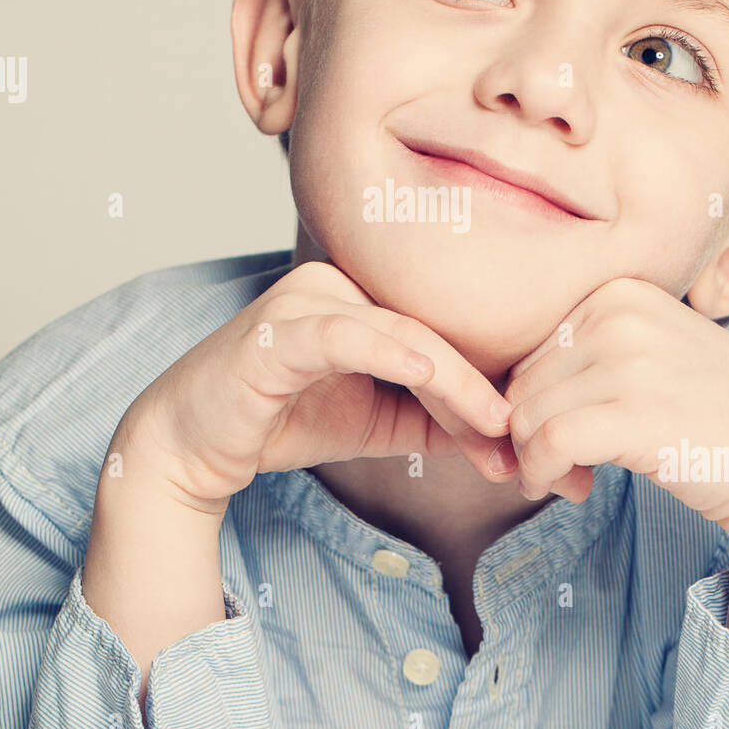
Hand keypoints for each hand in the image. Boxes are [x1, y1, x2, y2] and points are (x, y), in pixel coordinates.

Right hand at [114, 259, 515, 511]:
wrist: (192, 446)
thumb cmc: (281, 419)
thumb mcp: (379, 420)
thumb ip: (436, 417)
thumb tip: (509, 435)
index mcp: (361, 291)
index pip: (445, 331)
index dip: (494, 381)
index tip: (536, 436)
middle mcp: (336, 281)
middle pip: (434, 330)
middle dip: (487, 390)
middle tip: (532, 442)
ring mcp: (304, 300)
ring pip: (404, 332)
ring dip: (458, 384)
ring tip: (500, 426)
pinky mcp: (277, 330)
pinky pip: (349, 335)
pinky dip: (396, 356)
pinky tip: (437, 381)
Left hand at [502, 276, 728, 535]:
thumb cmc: (718, 415)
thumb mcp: (651, 359)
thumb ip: (584, 360)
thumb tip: (499, 400)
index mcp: (620, 290)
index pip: (528, 348)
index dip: (530, 400)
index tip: (559, 438)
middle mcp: (620, 312)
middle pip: (518, 383)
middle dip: (527, 434)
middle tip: (562, 469)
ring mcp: (629, 360)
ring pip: (523, 415)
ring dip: (533, 462)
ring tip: (569, 481)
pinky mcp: (634, 413)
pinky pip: (545, 444)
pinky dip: (540, 476)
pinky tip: (568, 489)